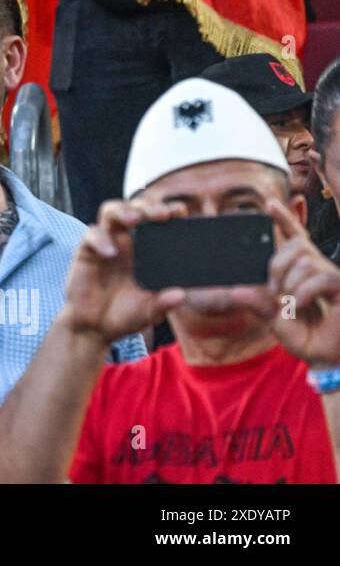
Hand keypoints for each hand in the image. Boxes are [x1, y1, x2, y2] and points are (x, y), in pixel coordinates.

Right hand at [61, 197, 188, 343]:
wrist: (94, 328)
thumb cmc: (124, 315)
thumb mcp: (150, 311)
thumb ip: (164, 303)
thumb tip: (181, 295)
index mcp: (146, 250)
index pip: (156, 222)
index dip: (168, 211)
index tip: (180, 212)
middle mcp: (126, 241)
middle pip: (135, 209)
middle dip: (148, 206)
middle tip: (162, 214)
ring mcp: (105, 244)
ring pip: (111, 212)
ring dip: (124, 210)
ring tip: (135, 218)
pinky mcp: (85, 252)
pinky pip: (91, 235)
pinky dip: (101, 239)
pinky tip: (111, 253)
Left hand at [228, 199, 339, 367]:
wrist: (330, 361)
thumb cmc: (308, 339)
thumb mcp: (276, 321)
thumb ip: (258, 304)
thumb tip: (236, 290)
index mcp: (302, 272)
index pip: (295, 238)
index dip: (285, 219)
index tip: (269, 204)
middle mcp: (319, 269)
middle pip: (297, 245)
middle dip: (277, 264)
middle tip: (274, 290)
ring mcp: (333, 277)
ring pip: (305, 261)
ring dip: (291, 284)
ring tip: (292, 304)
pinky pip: (320, 277)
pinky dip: (303, 293)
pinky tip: (300, 305)